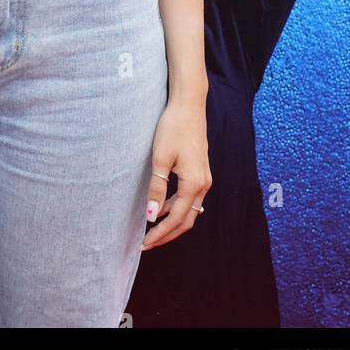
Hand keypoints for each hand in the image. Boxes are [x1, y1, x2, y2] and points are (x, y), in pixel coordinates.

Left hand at [140, 98, 211, 249]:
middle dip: (168, 233)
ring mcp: (204, 178)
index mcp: (194, 184)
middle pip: (187, 220)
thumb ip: (157, 188)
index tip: (145, 243)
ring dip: (172, 221)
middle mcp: (203, 185)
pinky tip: (162, 207)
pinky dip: (177, 207)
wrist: (189, 106)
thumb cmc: (173, 128)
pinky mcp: (200, 171)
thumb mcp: (161, 158)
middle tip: (148, 243)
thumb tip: (152, 216)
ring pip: (190, 210)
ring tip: (152, 229)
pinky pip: (190, 198)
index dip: (161, 233)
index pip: (177, 219)